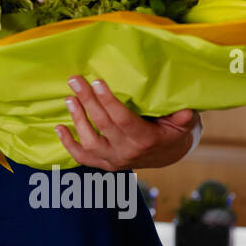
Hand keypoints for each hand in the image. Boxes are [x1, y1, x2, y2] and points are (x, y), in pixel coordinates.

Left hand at [56, 75, 198, 170]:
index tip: (97, 82)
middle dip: (87, 101)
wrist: (168, 155)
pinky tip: (58, 128)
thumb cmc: (174, 132)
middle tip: (75, 80)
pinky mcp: (105, 165)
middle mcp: (128, 152)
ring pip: (90, 142)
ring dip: (77, 120)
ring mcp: (115, 161)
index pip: (122, 120)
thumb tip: (186, 111)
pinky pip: (83, 158)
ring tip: (69, 99)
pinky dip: (69, 145)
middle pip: (102, 126)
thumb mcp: (184, 124)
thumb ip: (183, 118)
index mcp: (146, 139)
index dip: (108, 102)